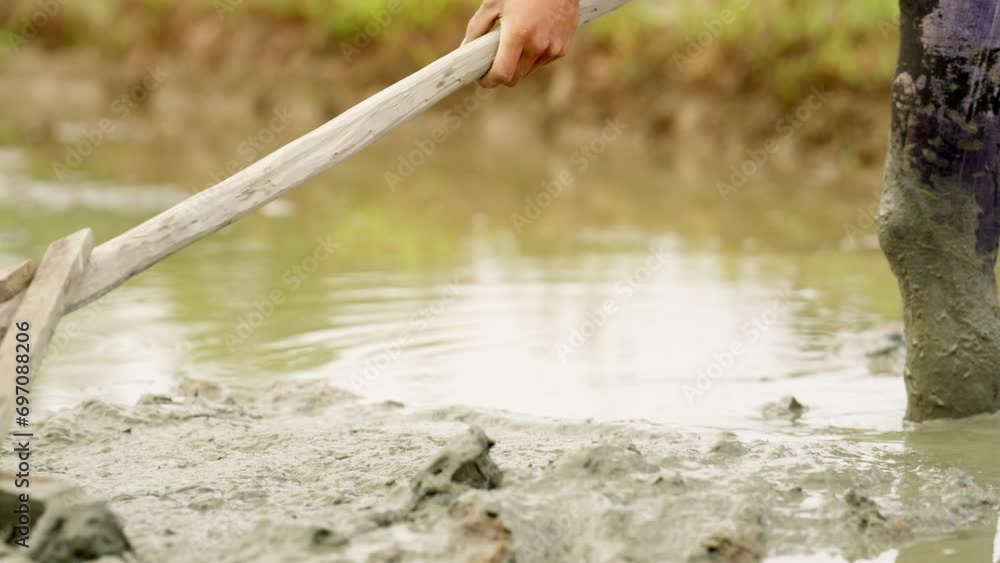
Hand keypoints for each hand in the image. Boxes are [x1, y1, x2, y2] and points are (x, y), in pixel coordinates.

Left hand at [463, 0, 579, 87]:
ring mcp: (553, 48)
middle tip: (493, 61)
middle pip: (515, 77)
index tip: (482, 78)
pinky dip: (533, 56)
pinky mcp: (563, 47)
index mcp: (519, 33)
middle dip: (502, 73)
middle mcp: (538, 45)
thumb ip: (477, 28)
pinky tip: (532, 35)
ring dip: (518, 64)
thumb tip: (466, 50)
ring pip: (529, 70)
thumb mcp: (495, 1)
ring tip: (514, 42)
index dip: (488, 80)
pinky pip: (542, 61)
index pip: (502, 75)